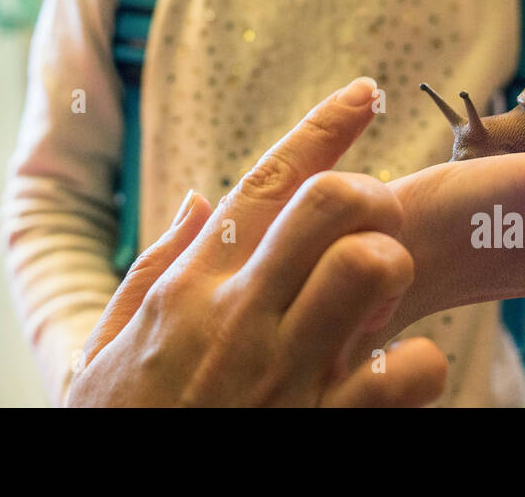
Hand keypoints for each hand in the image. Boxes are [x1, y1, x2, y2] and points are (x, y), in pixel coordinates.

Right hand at [65, 77, 446, 406]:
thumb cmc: (117, 431)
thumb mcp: (104, 350)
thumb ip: (154, 266)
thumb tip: (203, 197)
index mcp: (187, 290)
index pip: (267, 182)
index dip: (325, 125)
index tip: (365, 92)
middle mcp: (240, 319)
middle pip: (332, 205)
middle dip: (369, 191)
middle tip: (375, 212)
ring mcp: (288, 376)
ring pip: (375, 269)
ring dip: (393, 269)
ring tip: (381, 293)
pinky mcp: (329, 429)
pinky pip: (412, 373)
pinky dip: (420, 367)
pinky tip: (396, 376)